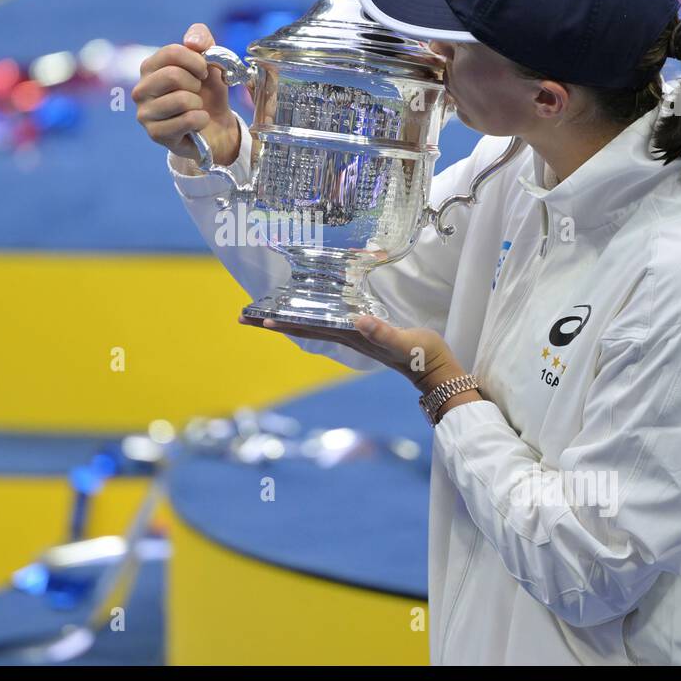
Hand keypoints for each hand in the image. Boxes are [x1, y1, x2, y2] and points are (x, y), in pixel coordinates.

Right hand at [133, 22, 240, 165]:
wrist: (215, 126)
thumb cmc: (207, 91)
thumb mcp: (209, 61)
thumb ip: (202, 39)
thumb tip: (191, 41)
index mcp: (149, 67)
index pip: (171, 52)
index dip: (196, 61)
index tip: (204, 71)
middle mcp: (141, 89)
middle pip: (173, 76)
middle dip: (196, 84)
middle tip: (198, 92)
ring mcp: (145, 113)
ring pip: (181, 100)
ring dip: (199, 104)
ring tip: (195, 108)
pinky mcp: (155, 133)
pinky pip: (188, 120)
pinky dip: (201, 120)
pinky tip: (197, 124)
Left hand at [241, 313, 470, 396]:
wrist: (436, 369)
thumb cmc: (421, 356)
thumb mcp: (404, 343)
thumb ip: (383, 333)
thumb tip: (359, 321)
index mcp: (350, 336)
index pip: (309, 329)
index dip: (284, 324)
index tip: (256, 319)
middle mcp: (347, 336)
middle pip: (302, 328)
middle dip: (274, 322)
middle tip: (243, 316)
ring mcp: (354, 335)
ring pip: (313, 325)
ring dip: (289, 320)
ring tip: (265, 314)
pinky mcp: (365, 332)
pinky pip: (331, 321)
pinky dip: (315, 315)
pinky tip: (309, 312)